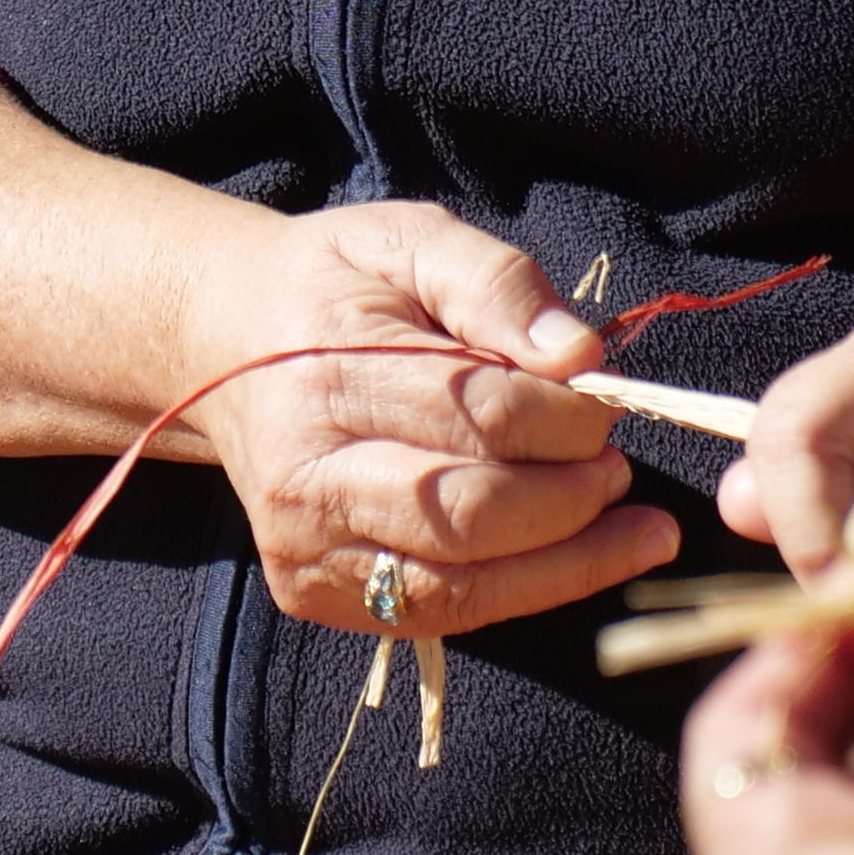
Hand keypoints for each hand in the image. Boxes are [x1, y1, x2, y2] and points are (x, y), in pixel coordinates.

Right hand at [184, 200, 679, 637]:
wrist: (223, 346)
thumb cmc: (335, 289)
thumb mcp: (412, 240)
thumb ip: (497, 283)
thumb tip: (579, 354)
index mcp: (326, 371)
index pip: (476, 413)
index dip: (564, 418)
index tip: (605, 404)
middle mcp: (303, 471)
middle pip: (471, 511)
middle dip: (570, 497)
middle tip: (616, 468)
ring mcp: (300, 544)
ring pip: (460, 582)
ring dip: (567, 561)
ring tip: (630, 528)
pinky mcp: (309, 592)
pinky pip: (436, 614)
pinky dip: (521, 593)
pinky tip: (577, 559)